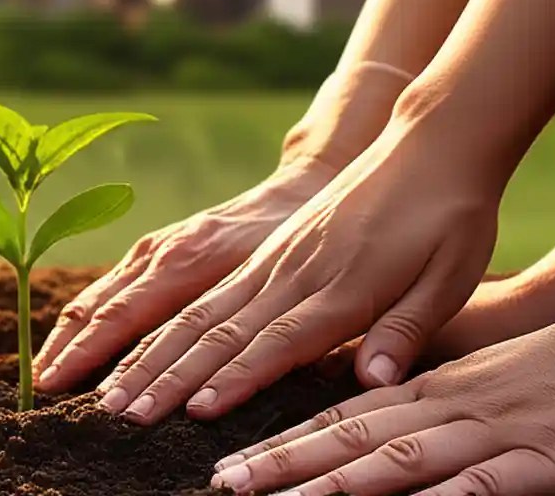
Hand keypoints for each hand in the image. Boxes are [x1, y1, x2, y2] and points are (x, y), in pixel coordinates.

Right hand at [34, 158, 337, 392]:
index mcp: (189, 260)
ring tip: (43, 378)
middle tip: (38, 394)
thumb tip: (244, 369)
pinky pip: (107, 289)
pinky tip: (69, 348)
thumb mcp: (286, 278)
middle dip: (66, 352)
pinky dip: (82, 321)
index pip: (125, 317)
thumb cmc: (301, 239)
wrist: (297, 190)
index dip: (93, 357)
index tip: (67, 390)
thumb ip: (260, 323)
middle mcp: (160, 252)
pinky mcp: (152, 251)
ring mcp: (152, 249)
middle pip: (98, 308)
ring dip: (67, 338)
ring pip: (95, 297)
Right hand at [98, 125, 500, 424]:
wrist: (428, 141)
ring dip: (144, 349)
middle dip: (165, 373)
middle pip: (217, 328)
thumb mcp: (451, 273)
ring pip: (193, 309)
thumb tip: (376, 381)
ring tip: (103, 385)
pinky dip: (156, 319)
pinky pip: (197, 291)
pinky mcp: (262, 251)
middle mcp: (293, 270)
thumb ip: (407, 328)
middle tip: (119, 412)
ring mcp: (270, 258)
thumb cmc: (449, 213)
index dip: (237, 378)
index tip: (194, 410)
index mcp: (342, 283)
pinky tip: (123, 338)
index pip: (278, 340)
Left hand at [206, 287, 554, 494]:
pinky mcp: (548, 458)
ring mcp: (494, 431)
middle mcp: (448, 409)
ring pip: (403, 458)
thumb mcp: (477, 378)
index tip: (229, 465)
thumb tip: (362, 408)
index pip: (339, 418)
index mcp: (429, 392)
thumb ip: (418, 397)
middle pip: (353, 438)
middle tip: (225, 484)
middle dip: (284, 464)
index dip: (282, 444)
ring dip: (337, 481)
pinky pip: (489, 482)